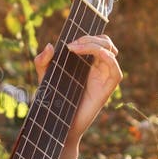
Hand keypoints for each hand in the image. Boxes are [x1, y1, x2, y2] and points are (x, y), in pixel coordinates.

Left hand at [34, 35, 121, 157]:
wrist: (56, 123)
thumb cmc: (52, 101)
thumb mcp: (43, 77)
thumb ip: (42, 61)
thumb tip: (50, 45)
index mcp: (85, 63)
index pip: (95, 40)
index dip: (86, 35)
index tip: (68, 41)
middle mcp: (97, 68)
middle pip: (105, 42)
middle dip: (89, 37)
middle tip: (71, 45)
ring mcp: (103, 77)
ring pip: (111, 50)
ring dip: (96, 44)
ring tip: (76, 48)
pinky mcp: (108, 88)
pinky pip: (115, 69)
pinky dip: (108, 57)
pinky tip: (95, 55)